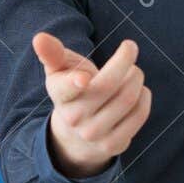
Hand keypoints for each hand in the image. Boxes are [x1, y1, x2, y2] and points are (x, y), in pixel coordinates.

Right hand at [33, 32, 151, 178]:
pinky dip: (144, 96)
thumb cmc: (73, 90)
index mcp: (59, 94)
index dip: (74, 82)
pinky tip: (140, 92)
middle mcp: (74, 117)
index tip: (85, 78)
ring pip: (127, 98)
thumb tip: (39, 37)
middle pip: (107, 85)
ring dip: (137, 78)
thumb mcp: (59, 71)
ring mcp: (93, 133)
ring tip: (133, 73)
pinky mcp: (113, 145)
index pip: (65, 88)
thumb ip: (52, 53)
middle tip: (130, 50)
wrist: (76, 135)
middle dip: (125, 61)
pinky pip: (139, 114)